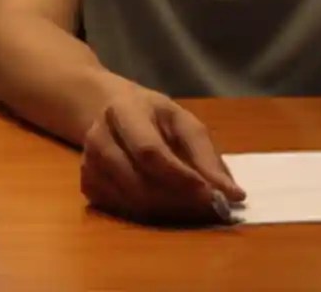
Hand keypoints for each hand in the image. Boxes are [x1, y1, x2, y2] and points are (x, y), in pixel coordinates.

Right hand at [80, 87, 244, 224]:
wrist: (109, 107)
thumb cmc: (152, 115)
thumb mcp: (183, 122)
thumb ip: (207, 157)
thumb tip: (233, 195)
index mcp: (124, 110)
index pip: (149, 151)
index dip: (180, 177)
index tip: (211, 194)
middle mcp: (98, 136)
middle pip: (138, 181)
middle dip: (177, 199)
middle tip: (206, 205)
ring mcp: (88, 161)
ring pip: (129, 200)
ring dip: (165, 209)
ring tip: (187, 203)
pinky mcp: (86, 181)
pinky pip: (119, 208)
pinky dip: (146, 212)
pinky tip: (161, 201)